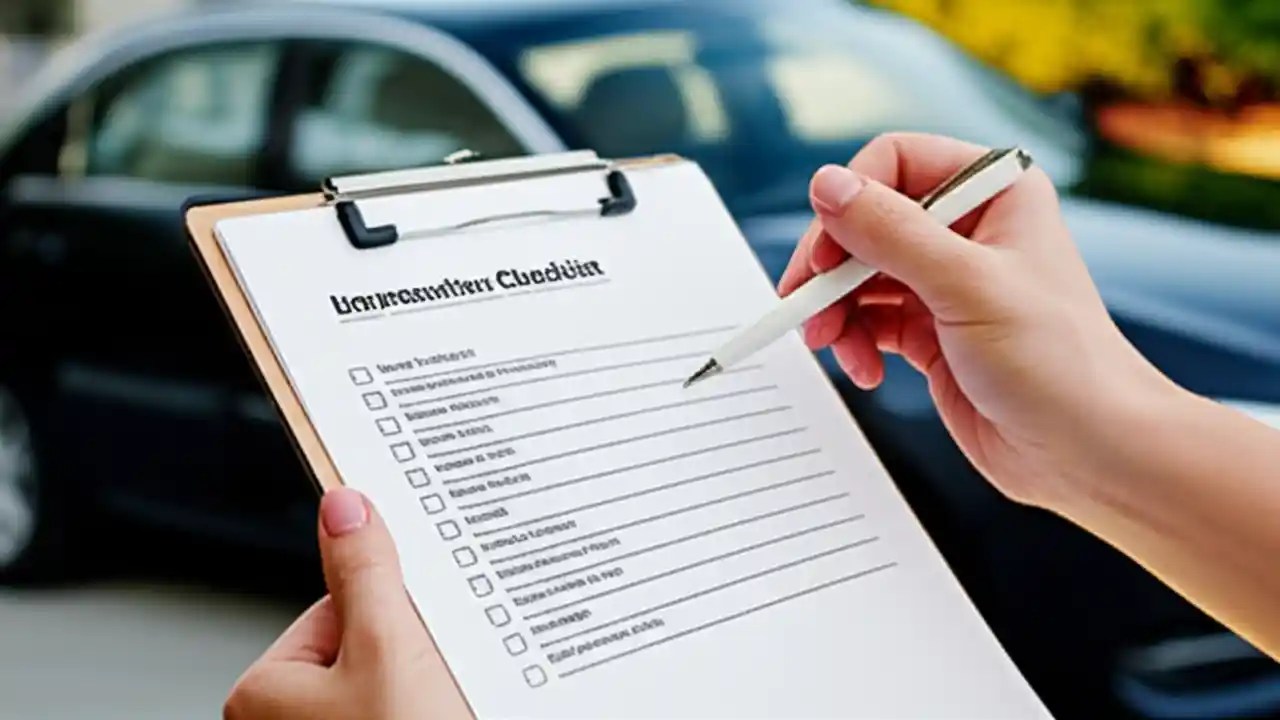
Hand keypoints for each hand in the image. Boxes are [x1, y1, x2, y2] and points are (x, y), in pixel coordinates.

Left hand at [225, 488, 461, 719]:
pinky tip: (448, 711)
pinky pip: (398, 708)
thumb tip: (344, 508)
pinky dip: (426, 707)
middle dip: (410, 657)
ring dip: (426, 686)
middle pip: (366, 648)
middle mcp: (282, 719)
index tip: (420, 622)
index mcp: (262, 692)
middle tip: (435, 681)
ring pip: (389, 683)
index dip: (387, 614)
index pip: (336, 608)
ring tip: (445, 704)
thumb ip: (366, 572)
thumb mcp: (387, 649)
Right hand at [780, 133, 1179, 509]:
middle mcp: (970, 228)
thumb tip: (828, 186)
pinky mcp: (931, 330)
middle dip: (833, 268)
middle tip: (807, 305)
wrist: (1088, 452)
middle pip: (867, 221)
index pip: (896, 162)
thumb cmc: (1061, 365)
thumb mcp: (967, 285)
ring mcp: (947, 281)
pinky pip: (869, 319)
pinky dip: (854, 342)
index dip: (851, 201)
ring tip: (833, 345)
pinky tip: (865, 368)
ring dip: (837, 310)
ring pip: (860, 274)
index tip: (825, 252)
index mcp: (995, 191)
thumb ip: (891, 232)